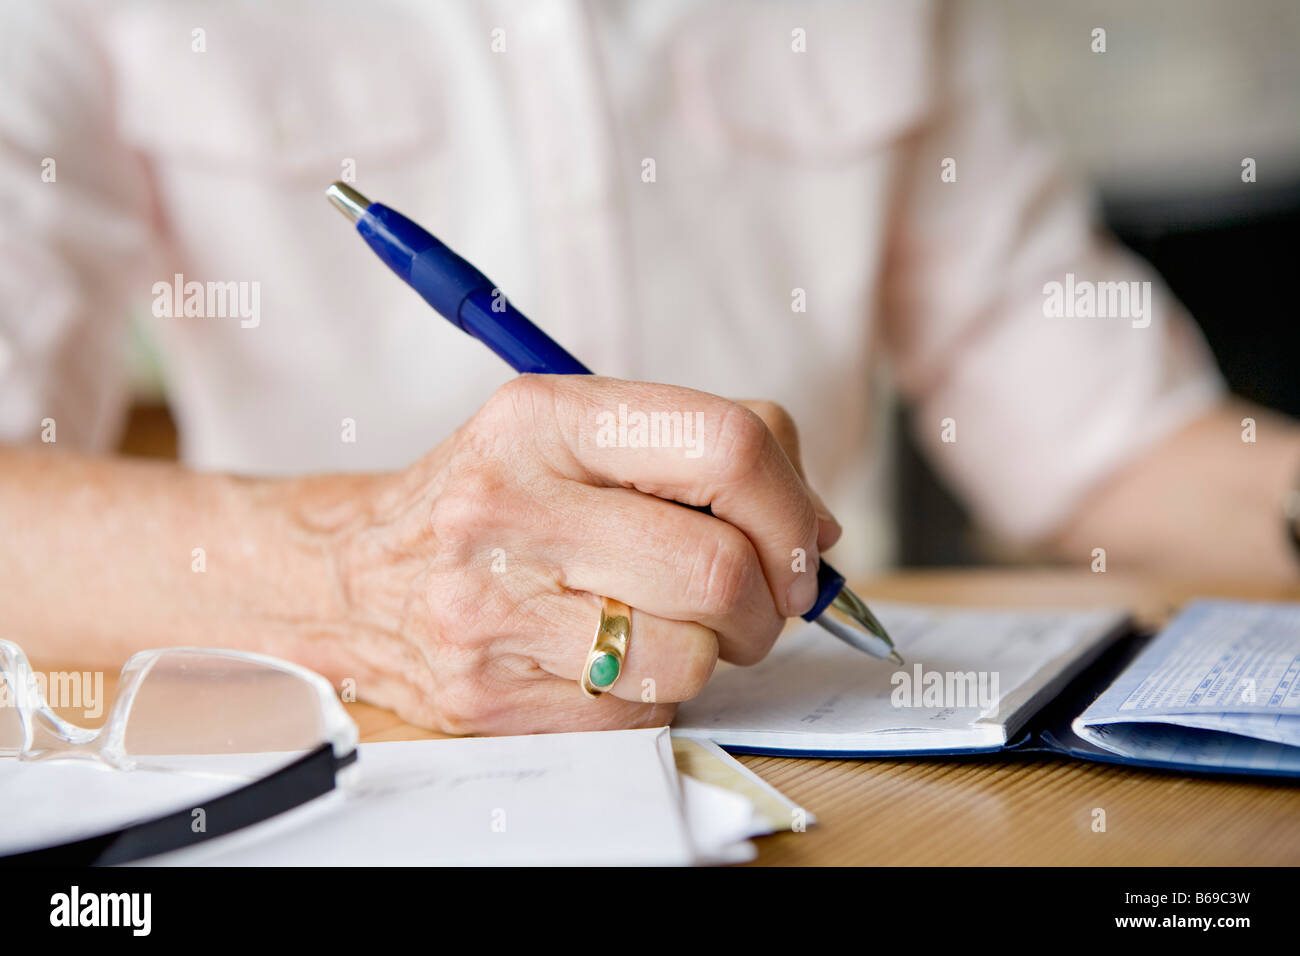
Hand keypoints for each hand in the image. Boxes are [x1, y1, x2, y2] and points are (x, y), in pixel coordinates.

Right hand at [314, 375, 840, 733]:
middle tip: (751, 603)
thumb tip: (818, 533)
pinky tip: (610, 658)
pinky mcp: (486, 695)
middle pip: (718, 567)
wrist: (359, 575)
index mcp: (544, 417)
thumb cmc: (501, 501)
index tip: (799, 544)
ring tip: (674, 626)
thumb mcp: (581, 435)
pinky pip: (642, 713)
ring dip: (713, 653)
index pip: (725, 444)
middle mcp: (506, 505)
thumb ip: (706, 454)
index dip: (790, 505)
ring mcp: (489, 606)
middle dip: (766, 601)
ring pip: (690, 655)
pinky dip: (656, 692)